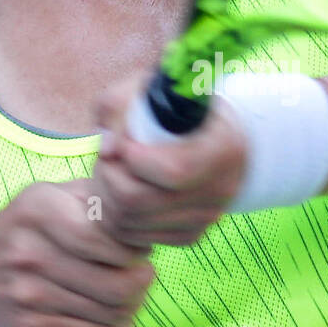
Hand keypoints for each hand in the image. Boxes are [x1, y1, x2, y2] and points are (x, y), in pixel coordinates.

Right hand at [0, 177, 155, 326]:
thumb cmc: (31, 232)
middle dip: (142, 280)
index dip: (134, 248)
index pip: (104, 238)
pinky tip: (116, 313)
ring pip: (110, 311)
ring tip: (132, 292)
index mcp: (36, 209)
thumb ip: (96, 196)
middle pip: (115, 282)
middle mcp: (26, 251)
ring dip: (133, 304)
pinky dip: (117, 325)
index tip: (140, 248)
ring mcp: (26, 294)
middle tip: (144, 273)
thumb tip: (141, 210)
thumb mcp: (52, 198)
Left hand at [91, 71, 248, 247]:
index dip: (132, 157)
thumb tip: (106, 149)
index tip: (122, 140)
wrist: (211, 136)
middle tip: (106, 157)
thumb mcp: (150, 89)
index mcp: (223, 149)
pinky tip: (119, 192)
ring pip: (128, 223)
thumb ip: (120, 106)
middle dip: (107, 177)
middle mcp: (220, 190)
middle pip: (138, 201)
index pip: (172, 171)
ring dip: (104, 197)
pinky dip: (114, 217)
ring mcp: (206, 218)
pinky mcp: (189, 236)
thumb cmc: (176, 107)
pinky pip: (134, 238)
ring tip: (108, 172)